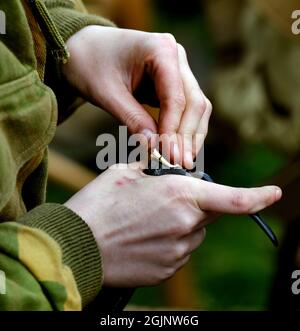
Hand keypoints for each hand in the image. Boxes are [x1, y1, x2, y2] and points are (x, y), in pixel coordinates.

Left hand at [62, 26, 211, 167]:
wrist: (83, 50)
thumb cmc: (90, 65)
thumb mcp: (107, 94)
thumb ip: (132, 119)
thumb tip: (154, 147)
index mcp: (161, 49)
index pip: (176, 97)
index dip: (173, 130)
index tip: (169, 156)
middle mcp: (176, 56)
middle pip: (193, 102)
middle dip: (186, 136)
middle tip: (180, 164)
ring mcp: (177, 68)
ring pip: (195, 107)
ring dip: (190, 135)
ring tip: (182, 162)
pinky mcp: (172, 82)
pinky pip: (185, 108)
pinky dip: (182, 129)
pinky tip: (178, 148)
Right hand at [64, 164, 281, 287]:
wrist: (75, 245)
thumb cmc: (99, 204)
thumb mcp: (126, 172)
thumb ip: (156, 169)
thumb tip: (166, 166)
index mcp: (179, 196)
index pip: (232, 199)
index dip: (257, 197)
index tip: (273, 193)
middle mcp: (185, 226)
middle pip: (208, 213)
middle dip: (195, 204)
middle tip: (163, 200)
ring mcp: (178, 252)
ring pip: (192, 233)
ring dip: (180, 224)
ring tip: (144, 221)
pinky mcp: (167, 270)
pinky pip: (178, 250)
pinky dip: (169, 242)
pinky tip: (143, 238)